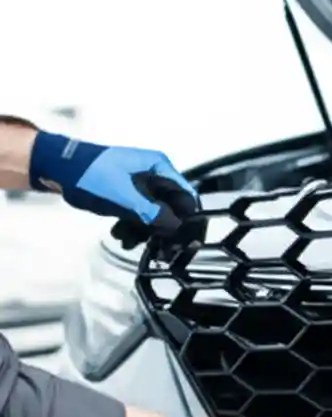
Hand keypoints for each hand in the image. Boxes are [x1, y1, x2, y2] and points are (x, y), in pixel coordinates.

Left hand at [27, 132, 200, 249]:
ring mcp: (140, 186)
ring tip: (128, 240)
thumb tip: (176, 227)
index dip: (187, 218)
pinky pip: (138, 214)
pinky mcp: (128, 195)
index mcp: (159, 167)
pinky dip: (132, 226)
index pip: (185, 195)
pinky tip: (120, 235)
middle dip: (162, 228)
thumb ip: (152, 212)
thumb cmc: (93, 175)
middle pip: (171, 207)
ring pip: (154, 214)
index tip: (182, 240)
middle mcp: (154, 175)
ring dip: (143, 230)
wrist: (59, 167)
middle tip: (158, 249)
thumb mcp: (124, 196)